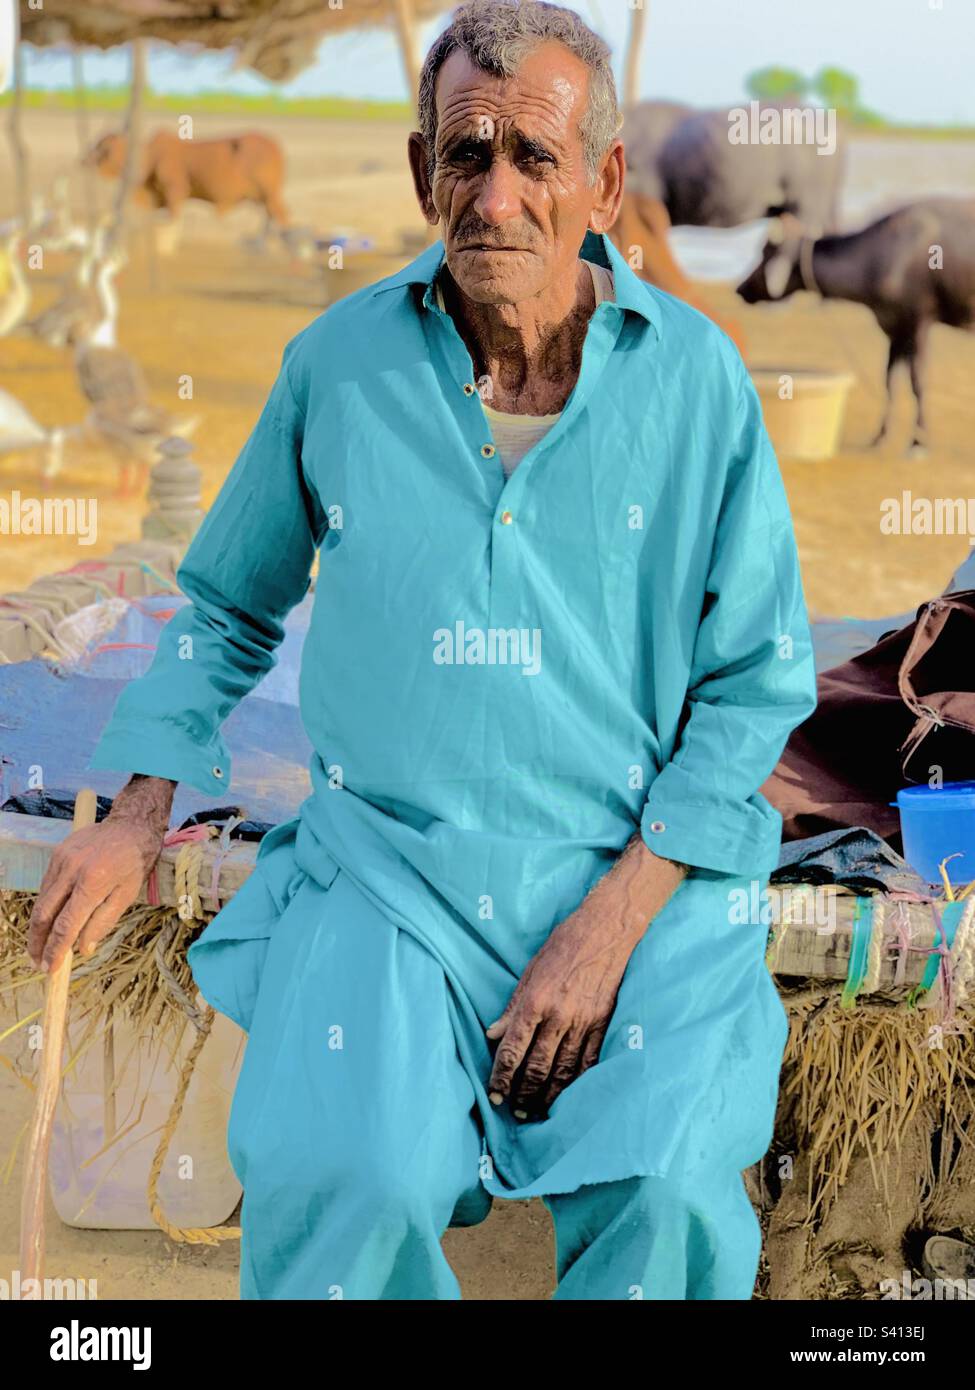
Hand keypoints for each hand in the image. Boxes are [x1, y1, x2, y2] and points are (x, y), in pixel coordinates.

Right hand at [27, 775, 174, 972]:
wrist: (130, 826)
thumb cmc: (134, 863)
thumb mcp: (127, 896)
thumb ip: (103, 922)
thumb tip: (82, 949)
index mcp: (93, 882)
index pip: (67, 925)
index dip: (55, 950)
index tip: (49, 969)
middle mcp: (72, 870)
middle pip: (44, 914)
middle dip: (37, 943)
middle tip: (37, 963)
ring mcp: (61, 860)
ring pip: (42, 900)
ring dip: (38, 927)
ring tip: (39, 947)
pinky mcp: (57, 854)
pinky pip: (46, 886)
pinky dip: (45, 906)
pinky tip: (47, 921)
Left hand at [485, 836, 685, 1119]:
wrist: (606, 930)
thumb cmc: (563, 945)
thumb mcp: (530, 971)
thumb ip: (512, 1007)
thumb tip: (492, 1035)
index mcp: (535, 1001)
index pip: (512, 1049)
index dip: (501, 1076)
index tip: (493, 1094)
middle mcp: (558, 1015)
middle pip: (537, 1066)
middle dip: (522, 1093)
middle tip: (514, 1111)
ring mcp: (584, 1022)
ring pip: (564, 1071)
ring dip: (548, 1096)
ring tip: (537, 1111)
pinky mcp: (604, 1024)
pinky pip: (589, 1062)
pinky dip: (577, 1084)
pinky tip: (569, 1097)